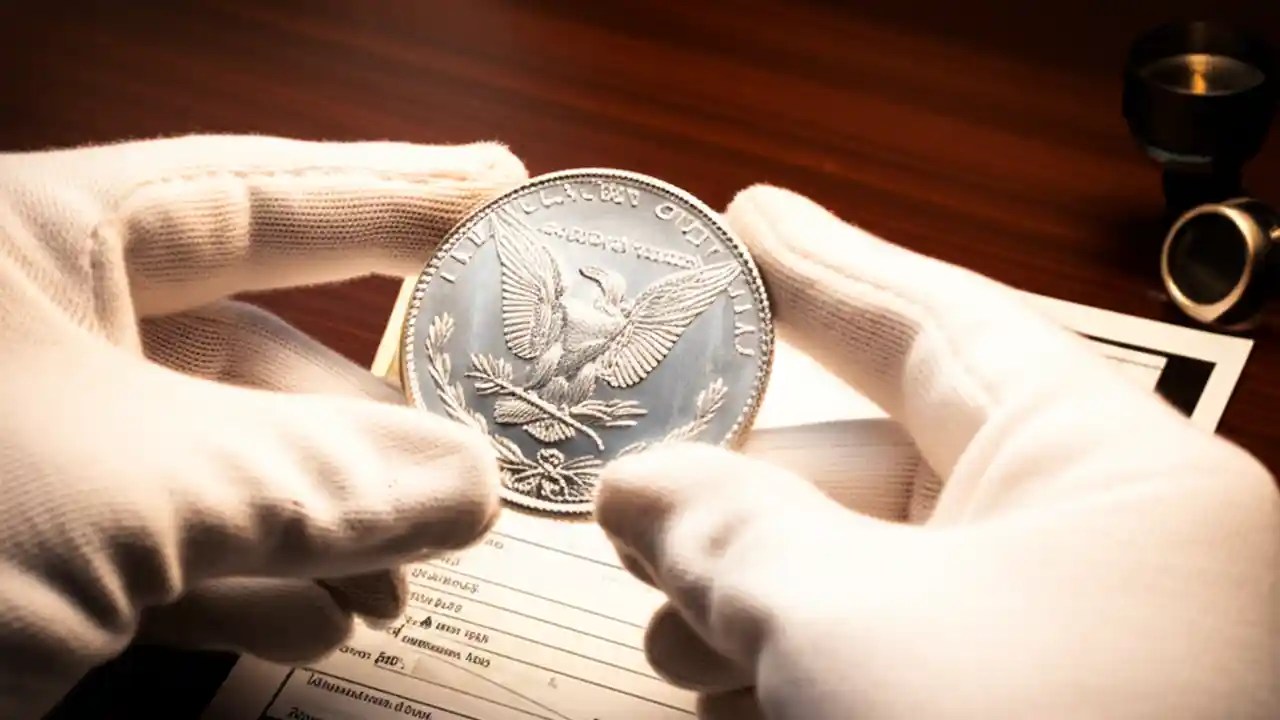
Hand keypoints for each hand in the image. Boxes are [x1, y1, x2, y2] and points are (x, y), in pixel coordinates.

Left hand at [0, 134, 527, 717]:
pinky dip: (249, 583)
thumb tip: (469, 482)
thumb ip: (310, 488)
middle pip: (257, 351)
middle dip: (371, 420)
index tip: (501, 192)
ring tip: (406, 570)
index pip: (257, 194)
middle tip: (480, 455)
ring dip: (323, 522)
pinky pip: (166, 544)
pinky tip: (316, 619)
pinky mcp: (22, 544)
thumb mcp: (119, 501)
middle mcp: (37, 329)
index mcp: (37, 245)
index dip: (393, 193)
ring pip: (219, 463)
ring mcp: (31, 443)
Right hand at [597, 186, 1279, 718]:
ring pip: (871, 577)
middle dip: (752, 482)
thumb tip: (641, 479)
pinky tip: (728, 693)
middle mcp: (1099, 555)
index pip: (939, 324)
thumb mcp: (851, 630)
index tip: (746, 222)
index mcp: (1109, 478)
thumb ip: (735, 531)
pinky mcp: (1018, 719)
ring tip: (675, 623)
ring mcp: (1062, 652)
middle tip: (642, 472)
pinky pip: (884, 658)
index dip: (824, 267)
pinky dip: (796, 666)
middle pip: (887, 465)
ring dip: (754, 594)